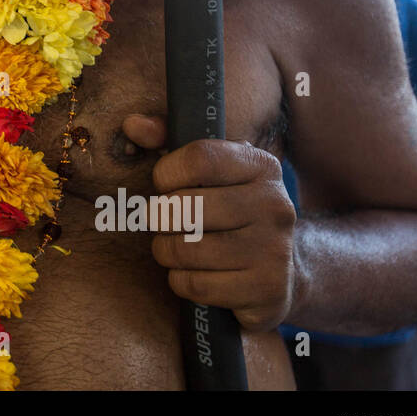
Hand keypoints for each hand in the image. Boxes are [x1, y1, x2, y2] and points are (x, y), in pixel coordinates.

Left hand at [125, 114, 300, 331]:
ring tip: (174, 246)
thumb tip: (133, 124)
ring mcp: (274, 250)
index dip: (167, 172)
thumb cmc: (230, 207)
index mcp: (261, 166)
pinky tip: (191, 273)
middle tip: (164, 221)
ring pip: (185, 249)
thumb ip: (169, 140)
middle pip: (185, 206)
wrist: (283, 268)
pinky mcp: (267, 291)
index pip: (199, 158)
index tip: (164, 184)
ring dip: (166, 250)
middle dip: (159, 217)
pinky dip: (181, 281)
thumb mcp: (210, 169)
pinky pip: (196, 286)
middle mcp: (275, 204)